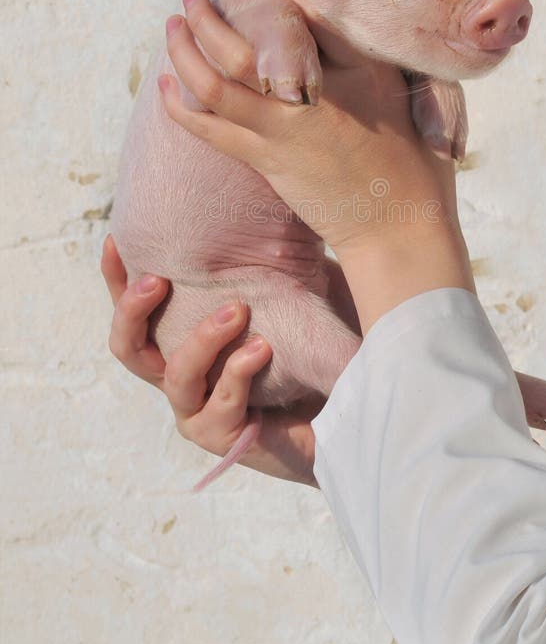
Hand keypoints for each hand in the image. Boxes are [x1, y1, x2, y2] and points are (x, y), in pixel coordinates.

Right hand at [101, 235, 320, 485]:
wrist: (334, 409)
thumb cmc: (303, 345)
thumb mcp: (279, 295)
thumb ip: (258, 262)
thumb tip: (258, 206)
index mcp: (178, 342)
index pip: (134, 311)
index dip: (115, 278)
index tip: (113, 239)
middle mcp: (177, 377)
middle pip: (128, 349)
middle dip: (134, 311)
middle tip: (158, 280)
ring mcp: (196, 410)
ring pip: (177, 375)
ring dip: (202, 339)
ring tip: (236, 310)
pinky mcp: (223, 437)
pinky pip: (220, 404)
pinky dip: (238, 372)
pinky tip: (262, 348)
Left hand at [159, 0, 473, 333]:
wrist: (402, 229)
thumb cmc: (418, 164)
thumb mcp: (415, 93)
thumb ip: (372, 56)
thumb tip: (332, 27)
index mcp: (362, 65)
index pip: (306, 11)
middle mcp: (320, 89)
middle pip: (249, 40)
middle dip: (211, 14)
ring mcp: (289, 127)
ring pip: (217, 81)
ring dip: (186, 51)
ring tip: (171, 27)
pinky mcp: (271, 162)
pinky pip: (213, 129)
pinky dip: (182, 107)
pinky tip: (164, 87)